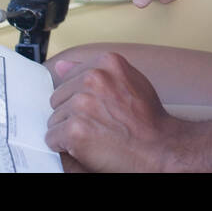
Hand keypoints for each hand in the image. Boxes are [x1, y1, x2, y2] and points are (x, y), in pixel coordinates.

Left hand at [45, 53, 181, 171]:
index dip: (82, 98)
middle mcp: (93, 78)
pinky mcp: (74, 129)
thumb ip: (96, 73)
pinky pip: (52, 139)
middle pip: (59, 98)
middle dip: (72, 113)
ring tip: (96, 133)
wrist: (159, 147)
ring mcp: (82, 103)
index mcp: (107, 63)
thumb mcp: (129, 82)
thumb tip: (61, 66)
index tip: (99, 108)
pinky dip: (64, 147)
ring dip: (69, 130)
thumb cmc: (147, 119)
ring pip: (54, 119)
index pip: (70, 78)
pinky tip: (87, 145)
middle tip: (99, 122)